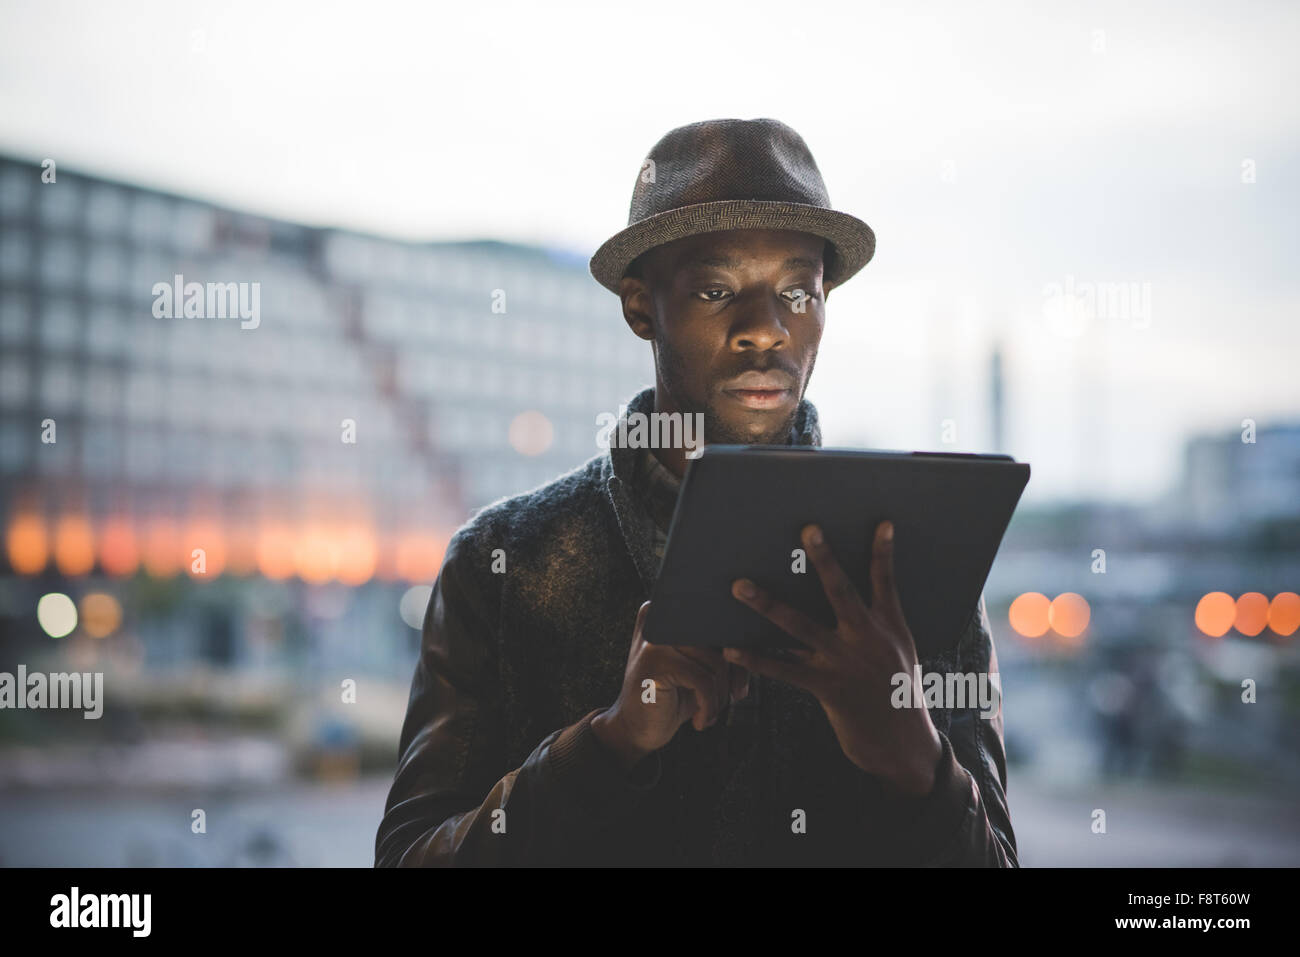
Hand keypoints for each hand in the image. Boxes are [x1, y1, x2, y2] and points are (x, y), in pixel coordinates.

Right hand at [592, 601, 750, 770]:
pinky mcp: (656, 661)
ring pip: (716, 661)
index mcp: (673, 611)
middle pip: (722, 639)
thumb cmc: (675, 697)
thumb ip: (723, 650)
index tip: (739, 684)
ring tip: (709, 713)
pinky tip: (700, 721)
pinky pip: (703, 680)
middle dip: (735, 674)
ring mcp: (657, 638)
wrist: (636, 728)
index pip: (721, 623)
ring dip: (720, 695)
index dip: (740, 653)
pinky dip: (708, 705)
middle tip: (734, 698)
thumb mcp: (702, 670)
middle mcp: (663, 616)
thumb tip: (758, 648)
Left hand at [723, 520, 942, 795]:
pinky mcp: (826, 687)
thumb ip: (879, 622)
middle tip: (807, 530)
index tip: (882, 522)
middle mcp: (867, 639)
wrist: (902, 745)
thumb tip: (864, 596)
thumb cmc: (897, 692)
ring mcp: (844, 663)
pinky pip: (784, 669)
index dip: (883, 552)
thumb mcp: (900, 652)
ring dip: (767, 605)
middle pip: (841, 592)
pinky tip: (730, 648)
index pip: (885, 582)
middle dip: (824, 560)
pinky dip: (756, 659)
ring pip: (800, 626)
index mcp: (889, 627)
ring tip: (739, 585)